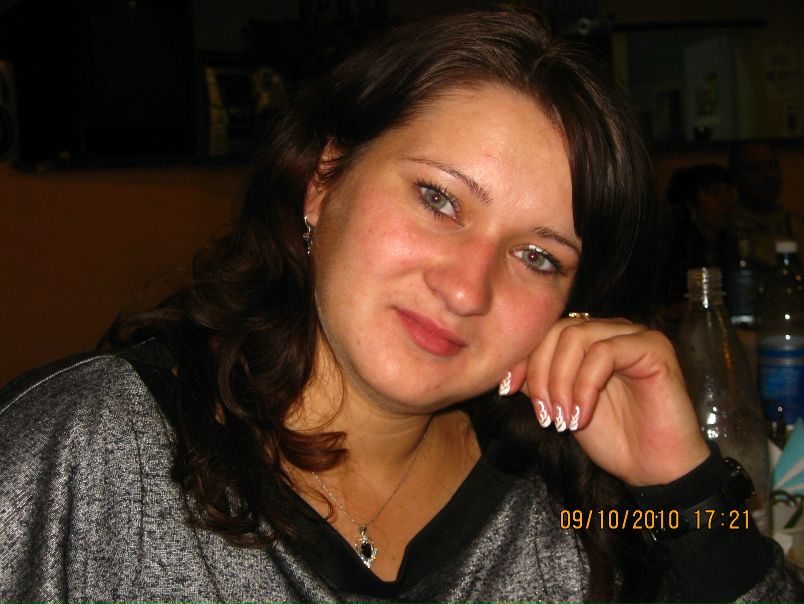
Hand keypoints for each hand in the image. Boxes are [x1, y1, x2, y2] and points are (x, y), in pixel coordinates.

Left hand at [504, 316, 709, 486]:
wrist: (655, 469)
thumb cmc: (613, 438)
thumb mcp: (561, 404)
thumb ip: (540, 380)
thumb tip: (506, 366)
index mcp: (591, 339)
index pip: (547, 332)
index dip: (523, 359)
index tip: (507, 390)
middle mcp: (612, 330)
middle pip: (558, 331)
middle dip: (540, 373)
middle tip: (544, 414)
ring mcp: (635, 335)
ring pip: (578, 337)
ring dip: (560, 382)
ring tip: (562, 419)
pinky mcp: (654, 348)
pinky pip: (605, 353)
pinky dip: (585, 386)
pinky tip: (582, 415)